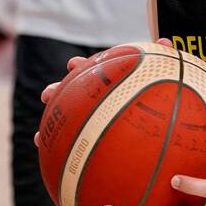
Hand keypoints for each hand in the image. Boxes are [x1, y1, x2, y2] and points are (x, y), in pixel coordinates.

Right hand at [33, 38, 174, 146]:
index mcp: (112, 81)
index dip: (82, 66)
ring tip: (39, 136)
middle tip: (46, 94)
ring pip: (68, 121)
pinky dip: (64, 155)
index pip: (93, 70)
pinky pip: (77, 149)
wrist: (163, 126)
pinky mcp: (95, 140)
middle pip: (73, 94)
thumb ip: (165, 60)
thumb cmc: (162, 96)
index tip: (73, 64)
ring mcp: (96, 118)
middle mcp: (99, 99)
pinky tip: (56, 164)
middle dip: (58, 92)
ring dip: (53, 129)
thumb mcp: (166, 78)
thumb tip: (166, 42)